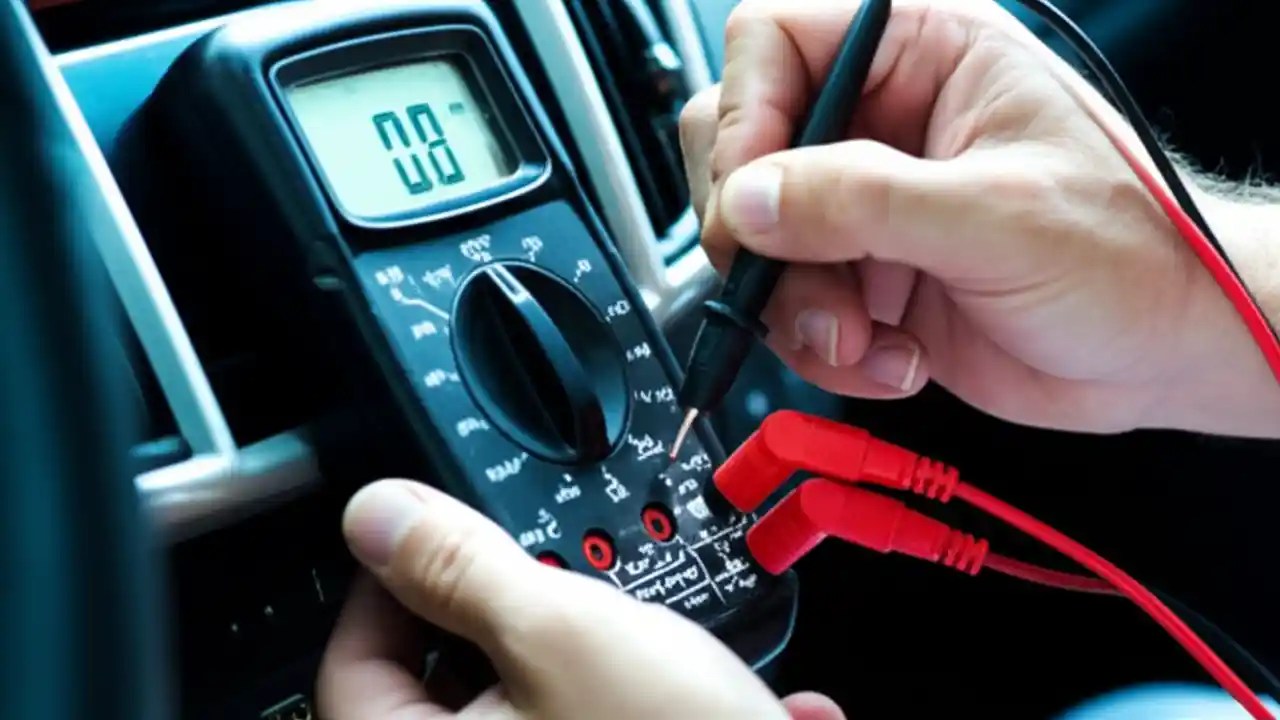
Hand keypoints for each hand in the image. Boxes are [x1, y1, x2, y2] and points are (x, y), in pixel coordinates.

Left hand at [317, 479, 844, 719]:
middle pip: (453, 684)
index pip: (353, 665)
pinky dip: (664, 705)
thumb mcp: (561, 629)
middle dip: (522, 617)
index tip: (435, 534)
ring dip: (613, 660)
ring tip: (664, 637)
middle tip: (564, 575)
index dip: (389, 583)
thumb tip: (376, 517)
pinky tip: (739, 701)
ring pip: (546, 704)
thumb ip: (458, 566)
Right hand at [680, 0, 1279, 436]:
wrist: (1160, 352)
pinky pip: (788, 308)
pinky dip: (826, 350)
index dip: (747, 120)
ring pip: (756, 242)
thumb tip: (748, 203)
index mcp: (921, 54)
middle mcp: (880, 123)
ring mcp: (865, 205)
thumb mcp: (996, 216)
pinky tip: (893, 357)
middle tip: (800, 281)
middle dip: (762, 235)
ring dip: (797, 309)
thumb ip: (861, 201)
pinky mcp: (862, 277)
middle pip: (742, 146)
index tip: (755, 203)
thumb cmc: (1127, 254)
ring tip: (865, 339)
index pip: (773, 44)